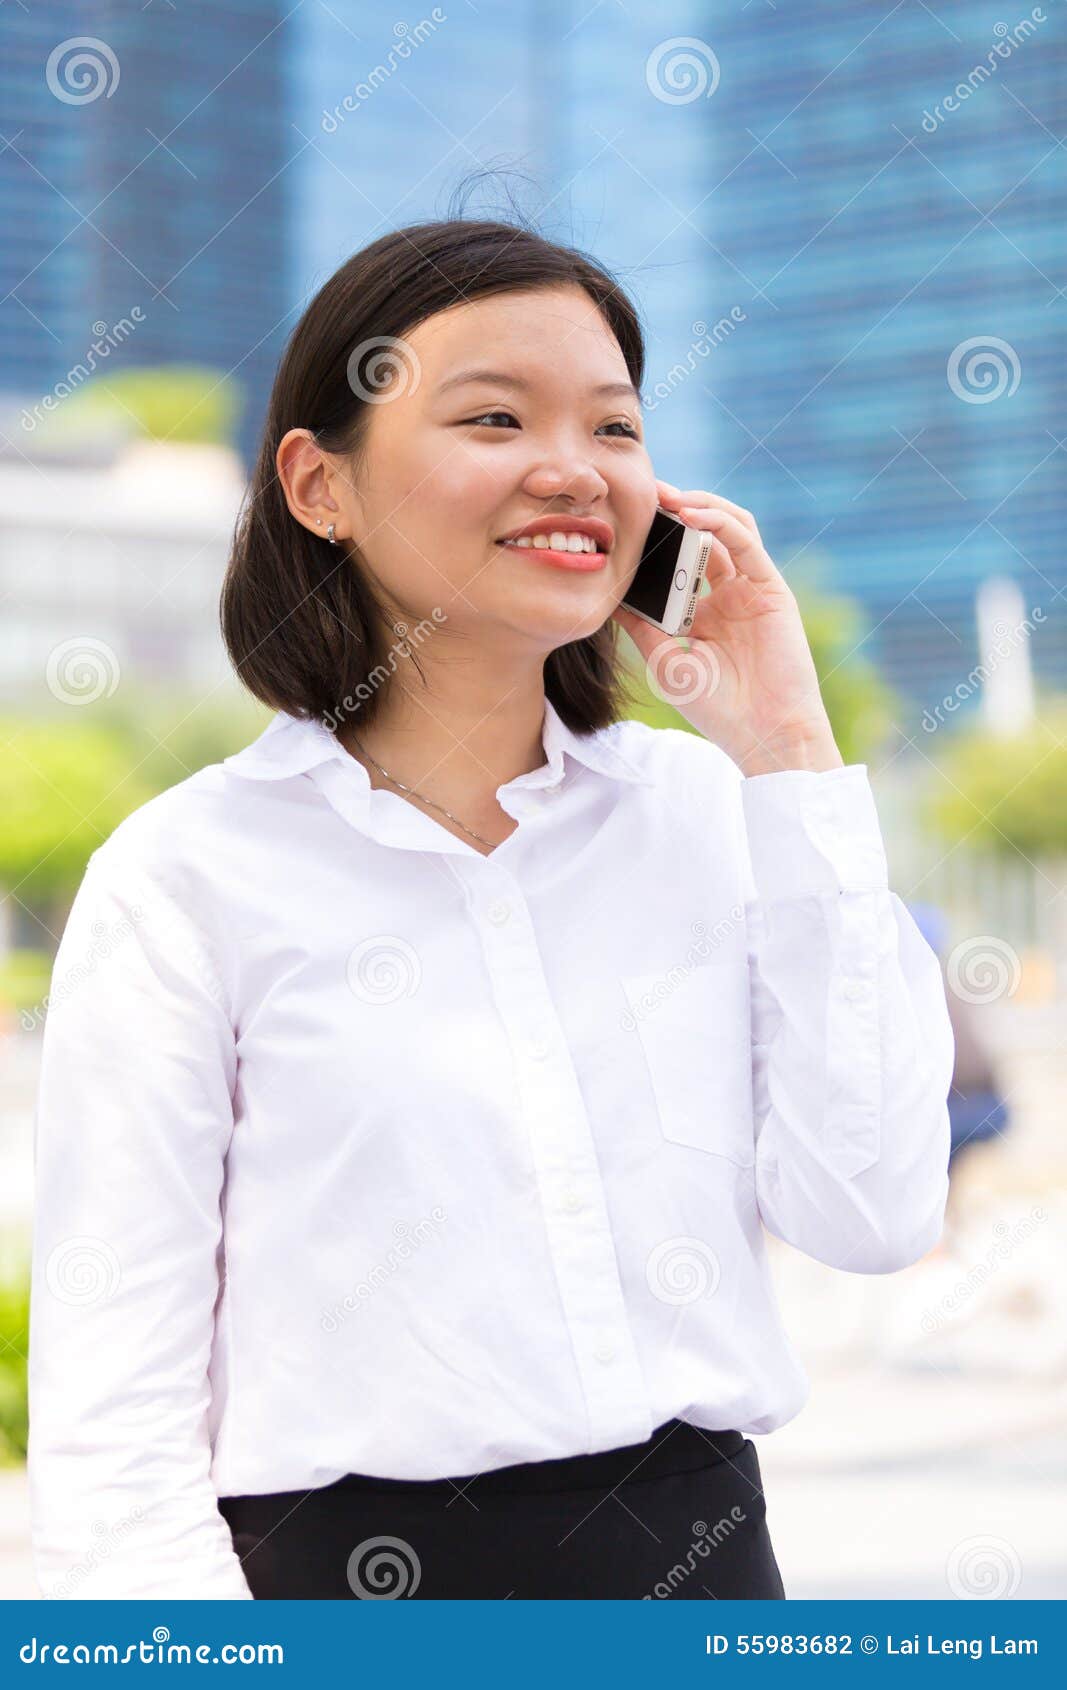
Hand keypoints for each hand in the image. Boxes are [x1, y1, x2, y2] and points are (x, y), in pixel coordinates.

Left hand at [611, 479, 844, 775]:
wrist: (762, 733)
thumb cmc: (717, 706)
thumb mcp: (665, 659)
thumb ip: (640, 623)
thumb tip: (605, 593)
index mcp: (704, 611)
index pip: (679, 561)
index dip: (655, 538)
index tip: (623, 522)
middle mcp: (729, 594)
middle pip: (702, 536)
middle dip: (673, 511)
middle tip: (641, 493)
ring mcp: (752, 588)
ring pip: (728, 528)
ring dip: (697, 505)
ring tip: (665, 495)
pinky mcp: (772, 586)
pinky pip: (746, 541)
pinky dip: (719, 520)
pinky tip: (691, 513)